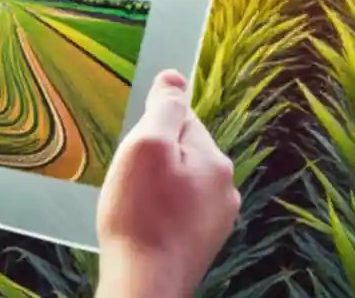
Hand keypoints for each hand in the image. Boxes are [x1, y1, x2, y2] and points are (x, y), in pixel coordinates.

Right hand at [95, 70, 241, 297]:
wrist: (144, 286)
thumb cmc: (140, 218)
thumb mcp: (146, 147)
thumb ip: (164, 108)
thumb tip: (175, 76)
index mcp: (215, 161)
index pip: (182, 118)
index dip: (150, 128)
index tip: (134, 152)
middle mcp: (224, 189)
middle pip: (181, 151)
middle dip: (153, 159)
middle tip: (130, 182)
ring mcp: (215, 220)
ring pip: (179, 182)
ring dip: (155, 186)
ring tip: (134, 207)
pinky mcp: (200, 243)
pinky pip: (177, 211)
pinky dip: (158, 213)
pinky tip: (143, 226)